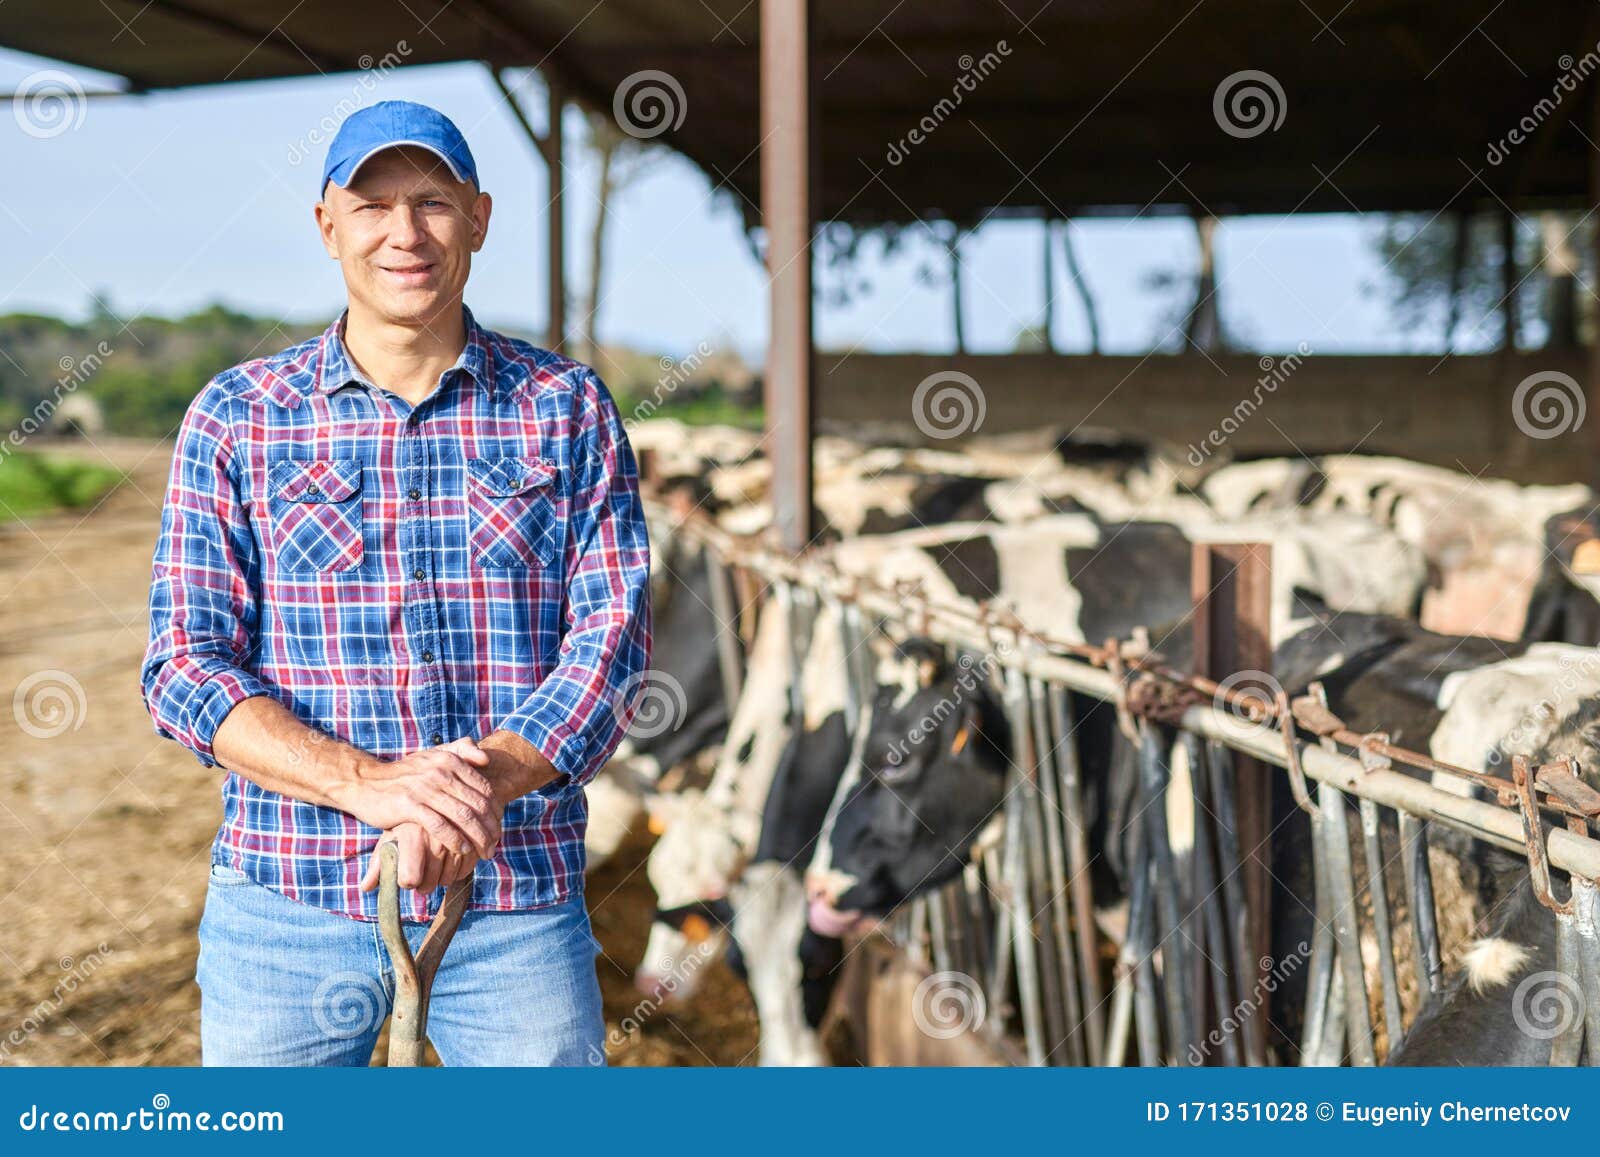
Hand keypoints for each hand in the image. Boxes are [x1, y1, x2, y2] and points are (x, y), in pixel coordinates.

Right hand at [334, 737, 500, 858]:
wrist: (364, 782)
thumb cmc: (403, 775)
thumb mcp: (431, 756)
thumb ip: (460, 751)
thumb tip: (486, 758)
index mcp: (449, 760)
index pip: (484, 789)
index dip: (496, 811)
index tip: (498, 828)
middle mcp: (440, 772)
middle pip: (478, 804)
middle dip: (491, 828)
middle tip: (495, 846)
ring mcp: (425, 788)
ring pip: (464, 816)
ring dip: (478, 837)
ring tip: (485, 852)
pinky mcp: (410, 805)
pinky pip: (440, 825)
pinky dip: (456, 840)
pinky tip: (462, 850)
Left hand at [359, 823, 481, 893]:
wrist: (435, 790)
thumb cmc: (407, 820)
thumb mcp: (390, 837)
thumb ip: (378, 863)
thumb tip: (365, 888)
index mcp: (411, 836)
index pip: (409, 879)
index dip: (408, 882)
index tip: (408, 879)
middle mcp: (435, 836)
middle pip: (431, 882)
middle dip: (426, 885)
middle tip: (422, 881)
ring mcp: (457, 835)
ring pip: (451, 876)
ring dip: (444, 879)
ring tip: (437, 873)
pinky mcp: (474, 833)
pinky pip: (468, 866)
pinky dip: (461, 870)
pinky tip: (452, 864)